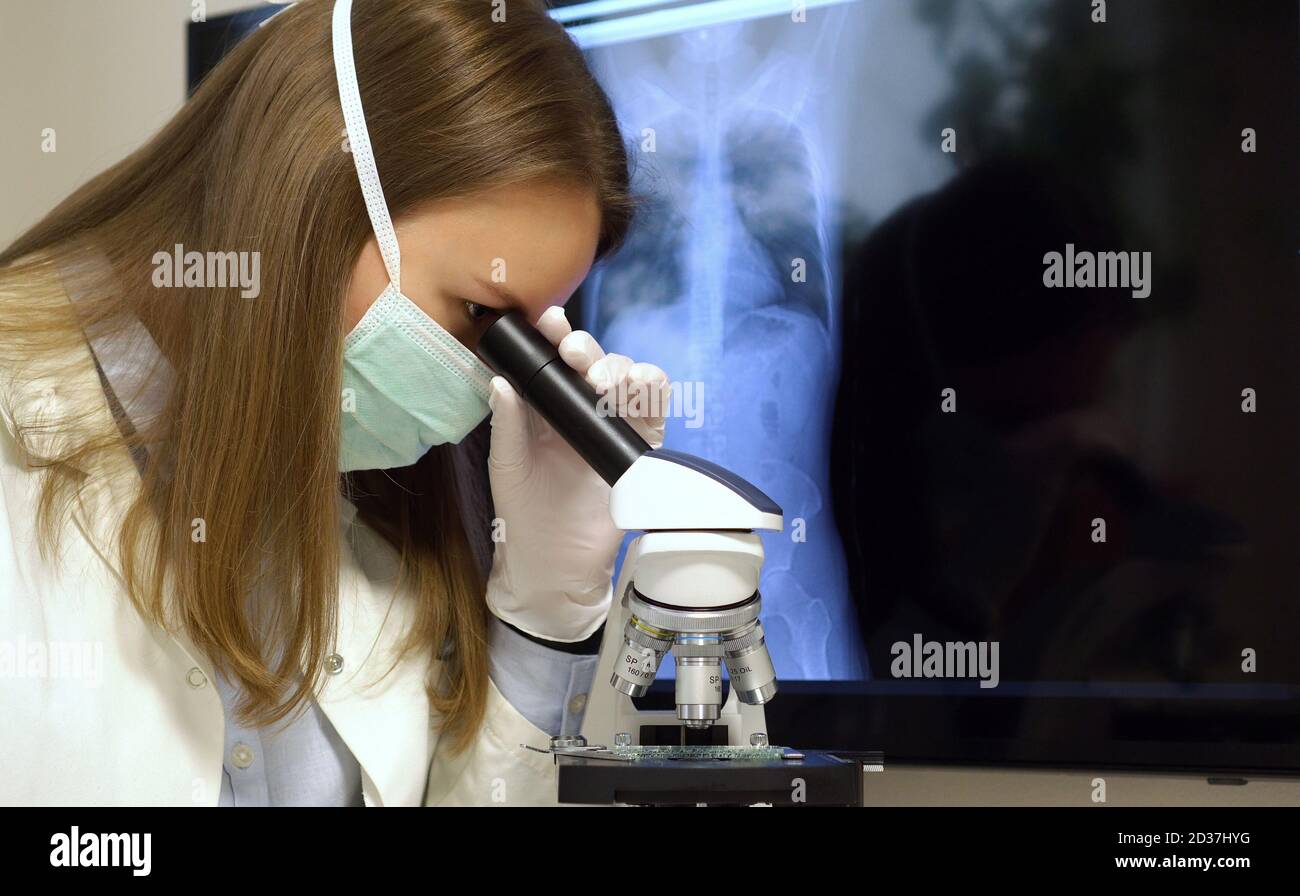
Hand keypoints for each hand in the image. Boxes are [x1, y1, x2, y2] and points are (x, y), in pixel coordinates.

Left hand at [484, 306, 669, 640]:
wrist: (555, 563)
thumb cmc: (524, 513)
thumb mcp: (508, 465)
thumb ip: (508, 423)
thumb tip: (500, 381)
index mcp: (546, 407)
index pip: (554, 360)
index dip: (556, 335)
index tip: (550, 322)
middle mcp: (581, 410)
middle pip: (595, 361)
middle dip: (589, 349)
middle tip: (576, 355)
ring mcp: (614, 426)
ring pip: (628, 377)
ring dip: (621, 367)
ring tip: (604, 381)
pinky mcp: (640, 446)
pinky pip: (655, 408)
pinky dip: (653, 388)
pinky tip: (639, 386)